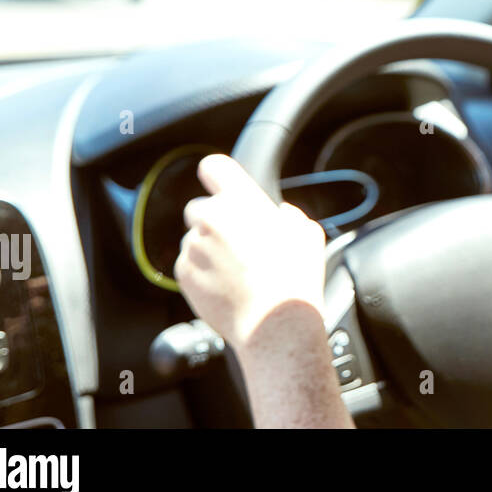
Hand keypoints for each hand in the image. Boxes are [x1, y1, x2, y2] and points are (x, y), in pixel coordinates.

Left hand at [174, 153, 327, 352]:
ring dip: (208, 248)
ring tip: (236, 271)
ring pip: (194, 239)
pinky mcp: (183, 272)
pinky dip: (202, 271)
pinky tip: (226, 285)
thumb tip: (280, 215)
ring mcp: (194, 246)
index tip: (220, 185)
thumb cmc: (296, 278)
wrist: (274, 324)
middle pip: (199, 207)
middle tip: (237, 241)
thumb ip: (289, 215)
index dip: (217, 175)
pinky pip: (188, 263)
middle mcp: (212, 218)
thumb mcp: (308, 233)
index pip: (214, 167)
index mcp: (242, 201)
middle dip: (213, 220)